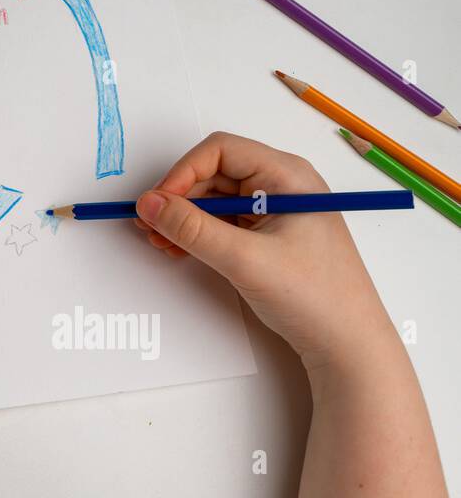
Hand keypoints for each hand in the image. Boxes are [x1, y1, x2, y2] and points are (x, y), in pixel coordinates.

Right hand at [134, 132, 447, 497]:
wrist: (349, 346)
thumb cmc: (315, 297)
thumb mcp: (244, 259)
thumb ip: (191, 228)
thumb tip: (149, 204)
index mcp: (288, 176)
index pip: (221, 151)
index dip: (183, 172)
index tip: (159, 203)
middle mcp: (282, 186)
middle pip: (214, 173)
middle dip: (179, 198)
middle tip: (151, 226)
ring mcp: (276, 211)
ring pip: (216, 199)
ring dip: (185, 218)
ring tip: (162, 242)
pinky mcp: (270, 235)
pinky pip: (225, 221)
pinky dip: (199, 233)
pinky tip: (181, 249)